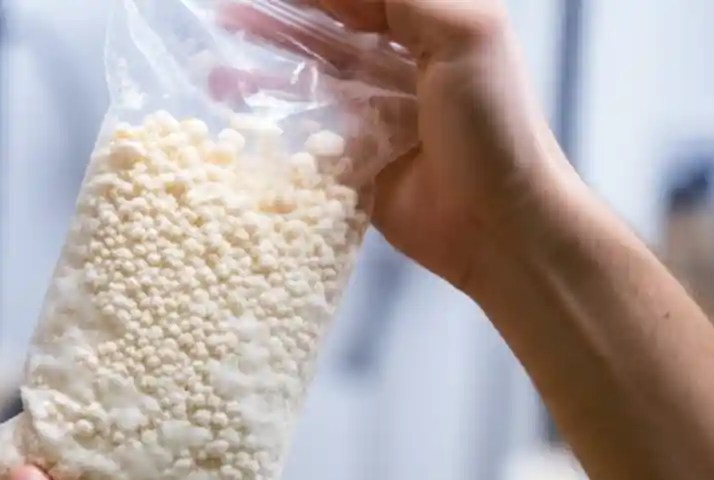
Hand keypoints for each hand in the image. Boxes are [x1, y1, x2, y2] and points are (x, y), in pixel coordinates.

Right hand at [227, 0, 580, 293]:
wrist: (496, 224)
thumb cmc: (493, 127)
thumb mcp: (464, 32)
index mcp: (430, 19)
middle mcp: (398, 57)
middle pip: (326, 18)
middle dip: (280, 10)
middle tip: (228, 7)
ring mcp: (372, 106)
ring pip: (306, 65)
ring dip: (262, 49)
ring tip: (216, 39)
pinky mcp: (350, 153)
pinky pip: (301, 121)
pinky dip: (264, 105)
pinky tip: (227, 93)